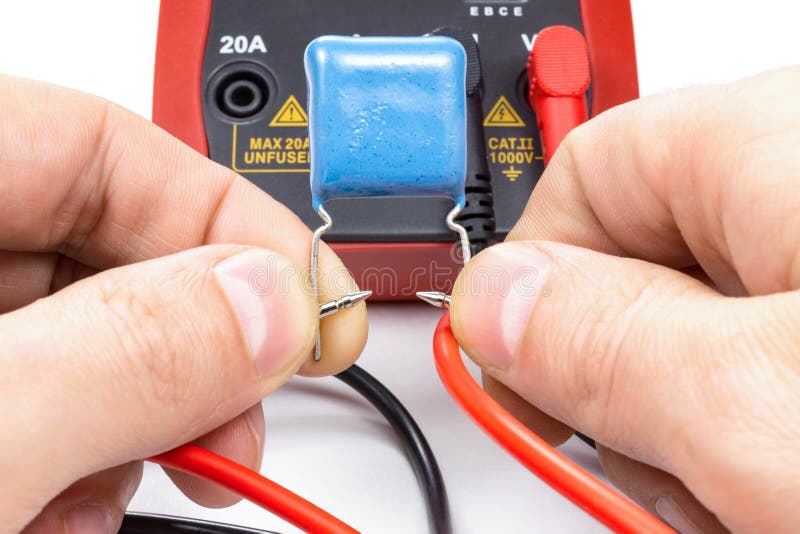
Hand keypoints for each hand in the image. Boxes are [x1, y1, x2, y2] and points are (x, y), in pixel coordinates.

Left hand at [0, 77, 367, 532]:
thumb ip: (128, 356)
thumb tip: (272, 306)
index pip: (99, 143)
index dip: (227, 217)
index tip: (320, 300)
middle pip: (103, 246)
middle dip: (201, 336)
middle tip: (253, 409)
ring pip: (85, 334)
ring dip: (150, 409)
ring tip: (166, 476)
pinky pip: (42, 399)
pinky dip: (90, 450)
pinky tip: (81, 501)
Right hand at [451, 67, 799, 532]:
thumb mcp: (765, 407)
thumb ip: (607, 344)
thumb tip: (491, 304)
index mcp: (785, 139)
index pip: (584, 171)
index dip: (527, 283)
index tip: (518, 383)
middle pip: (644, 265)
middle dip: (625, 381)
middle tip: (672, 467)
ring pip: (710, 335)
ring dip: (702, 429)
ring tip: (760, 499)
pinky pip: (776, 367)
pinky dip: (765, 436)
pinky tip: (789, 489)